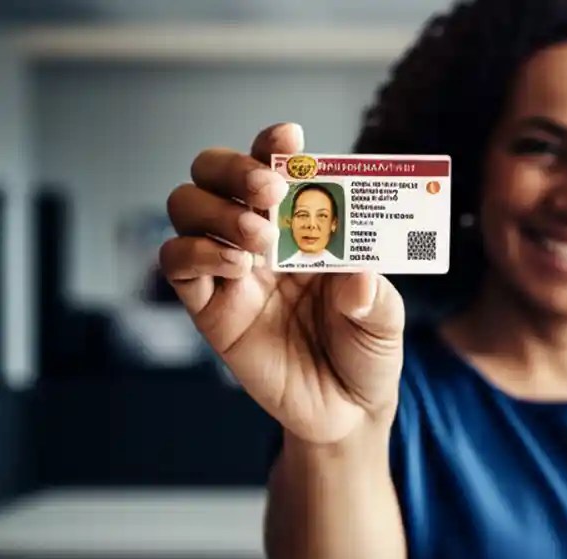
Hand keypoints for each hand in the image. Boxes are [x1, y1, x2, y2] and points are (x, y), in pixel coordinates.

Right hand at [159, 123, 405, 443]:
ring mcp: (232, 270)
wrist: (347, 412)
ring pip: (187, 207)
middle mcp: (262, 237)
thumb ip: (375, 298)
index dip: (272, 144)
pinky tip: (237, 266)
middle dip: (234, 168)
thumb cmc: (368, 354)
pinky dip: (198, 252)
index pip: (275, 165)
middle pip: (213, 172)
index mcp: (305, 224)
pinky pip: (179, 263)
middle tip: (269, 189)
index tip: (288, 138)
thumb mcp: (387, 322)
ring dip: (217, 209)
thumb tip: (356, 275)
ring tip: (259, 238)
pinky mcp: (210, 308)